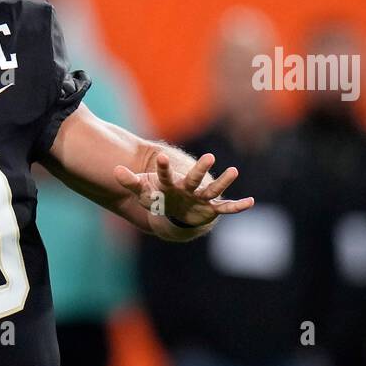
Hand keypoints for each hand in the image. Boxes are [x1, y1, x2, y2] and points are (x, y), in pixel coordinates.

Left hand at [113, 151, 254, 227]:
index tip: (160, 156)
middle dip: (201, 169)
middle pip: (194, 178)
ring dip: (223, 182)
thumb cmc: (159, 197)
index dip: (163, 168)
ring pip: (212, 189)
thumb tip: (115, 170)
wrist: (174, 210)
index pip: (165, 176)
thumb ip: (130, 182)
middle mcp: (187, 188)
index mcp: (170, 184)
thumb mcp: (143, 192)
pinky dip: (237, 206)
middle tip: (209, 157)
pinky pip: (225, 207)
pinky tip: (250, 202)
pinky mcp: (210, 208)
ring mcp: (200, 197)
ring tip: (234, 171)